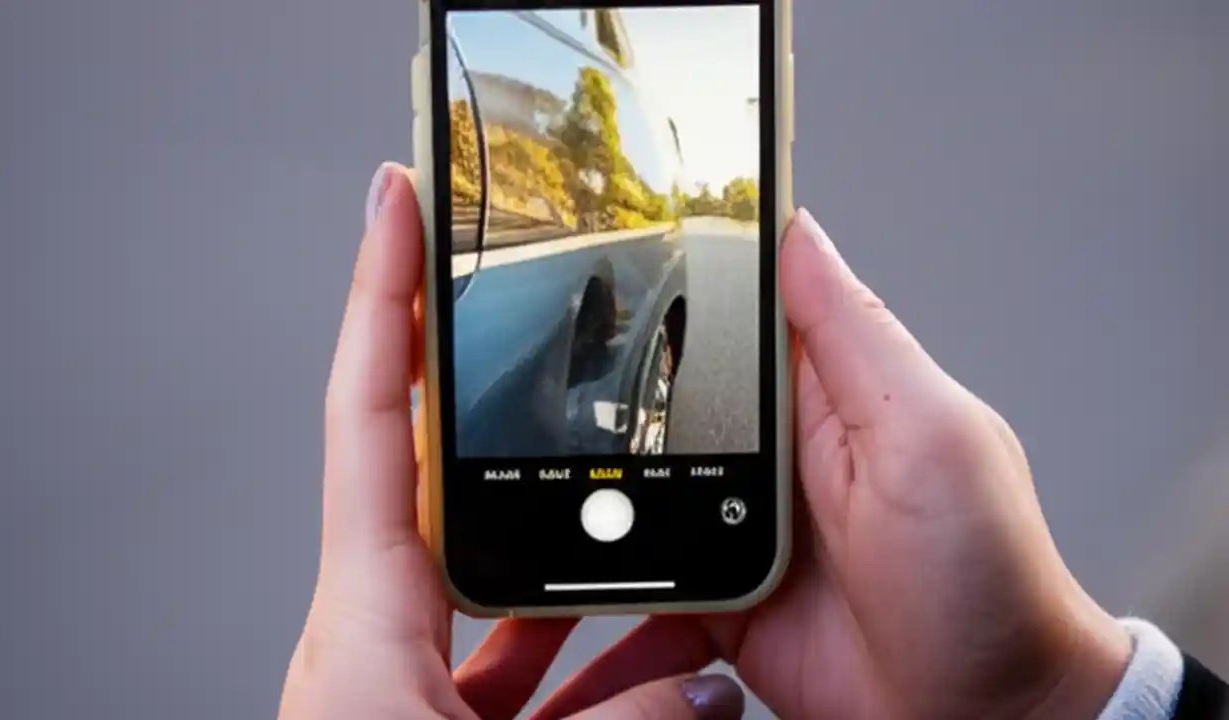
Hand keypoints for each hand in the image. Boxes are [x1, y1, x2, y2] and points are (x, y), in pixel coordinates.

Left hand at [277, 163, 747, 719]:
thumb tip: (706, 690)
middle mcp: (384, 635)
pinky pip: (532, 663)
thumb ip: (616, 716)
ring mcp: (415, 680)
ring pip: (516, 585)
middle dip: (536, 424)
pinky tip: (675, 659)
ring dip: (599, 567)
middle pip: (461, 486)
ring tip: (678, 549)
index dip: (383, 298)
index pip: (371, 419)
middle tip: (585, 366)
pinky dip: (606, 657)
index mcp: (364, 622)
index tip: (397, 208)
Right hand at [533, 209, 1132, 719]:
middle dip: (620, 371)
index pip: (749, 301)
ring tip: (545, 446)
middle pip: (674, 383)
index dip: (689, 262)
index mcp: (833, 391)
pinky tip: (577, 531)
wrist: (970, 719)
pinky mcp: (712, 580)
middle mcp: (780, 446)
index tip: (621, 226)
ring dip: (609, 460)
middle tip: (558, 360)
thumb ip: (858, 335)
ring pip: (644, 463)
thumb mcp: (929, 434)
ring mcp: (740, 516)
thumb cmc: (984, 580)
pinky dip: (609, 543)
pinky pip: (641, 549)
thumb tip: (801, 231)